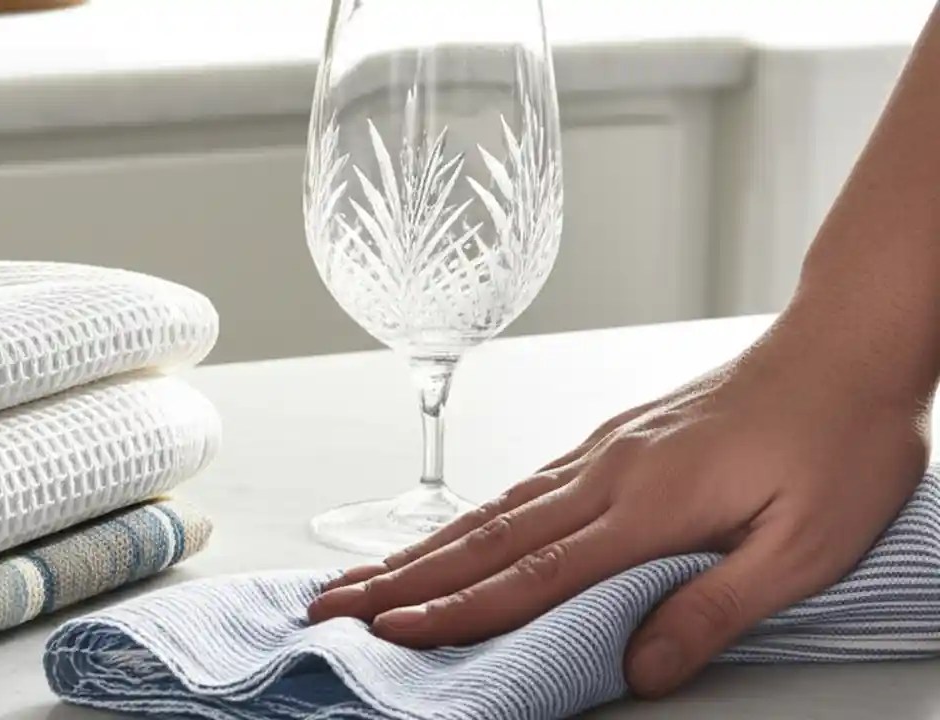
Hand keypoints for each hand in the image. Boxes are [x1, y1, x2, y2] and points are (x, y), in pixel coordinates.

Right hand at [307, 313, 931, 697]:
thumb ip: (714, 606)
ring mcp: (605, 452)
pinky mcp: (615, 439)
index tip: (389, 630)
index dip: (455, 610)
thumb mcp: (805, 544)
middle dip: (402, 579)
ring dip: (426, 548)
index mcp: (646, 506)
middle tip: (333, 601)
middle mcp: (607, 476)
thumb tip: (641, 668)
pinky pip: (527, 486)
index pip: (530, 574)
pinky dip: (475, 516)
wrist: (845, 347)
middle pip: (484, 538)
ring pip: (496, 509)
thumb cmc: (839, 440)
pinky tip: (458, 532)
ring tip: (370, 573)